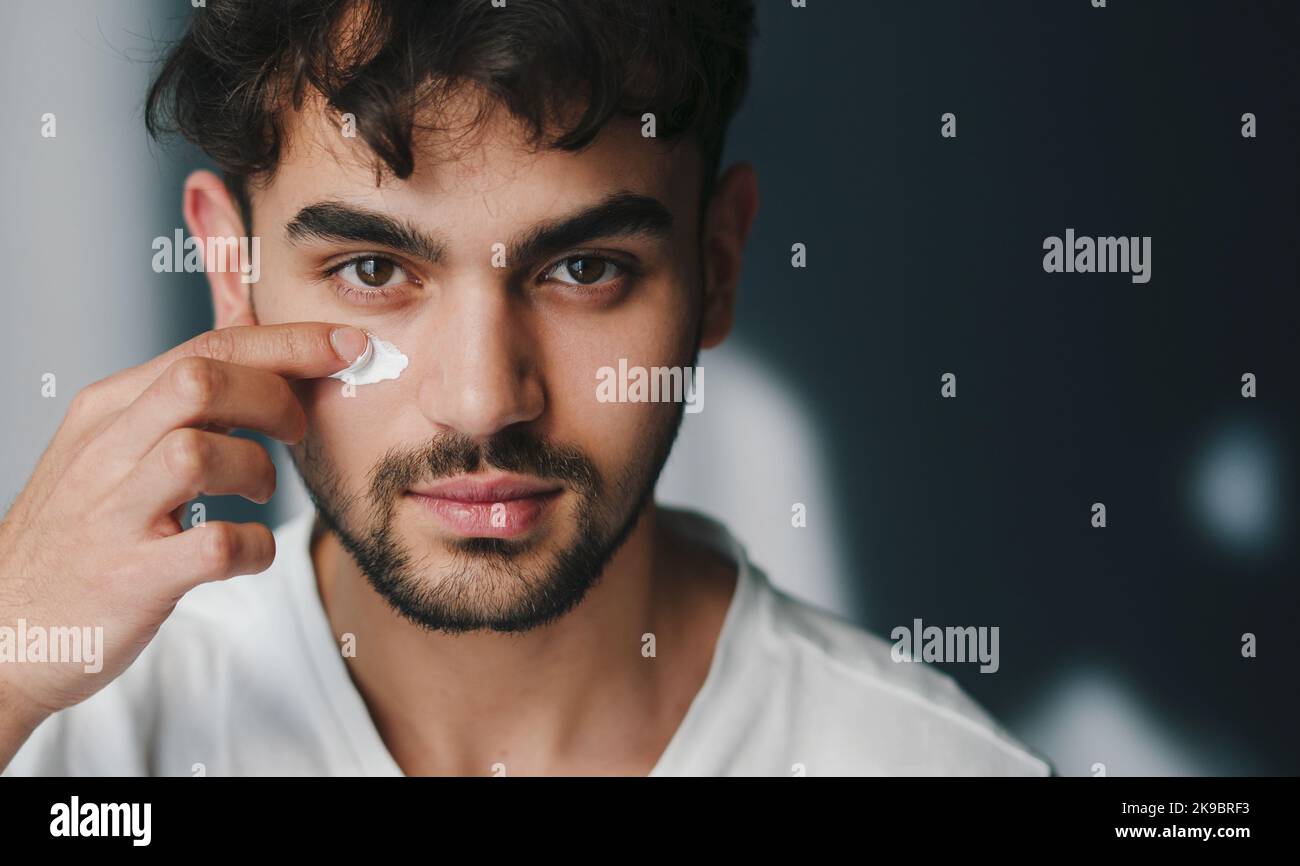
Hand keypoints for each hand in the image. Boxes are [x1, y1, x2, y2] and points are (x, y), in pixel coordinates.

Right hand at [0, 322, 367, 766]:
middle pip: (201, 381)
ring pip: (200, 453)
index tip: (347, 346)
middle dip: (276, 394)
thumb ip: (181, 398)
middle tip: (299, 429)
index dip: (289, 342)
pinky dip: (254, 546)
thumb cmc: (82, 533)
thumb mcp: (114, 447)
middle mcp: (104, 452)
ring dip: (258, 469)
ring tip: (260, 491)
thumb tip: (264, 344)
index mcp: (107, 409)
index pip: (206, 346)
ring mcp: (113, 515)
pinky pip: (215, 546)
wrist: (7, 630)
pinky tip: (249, 551)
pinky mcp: (131, 578)